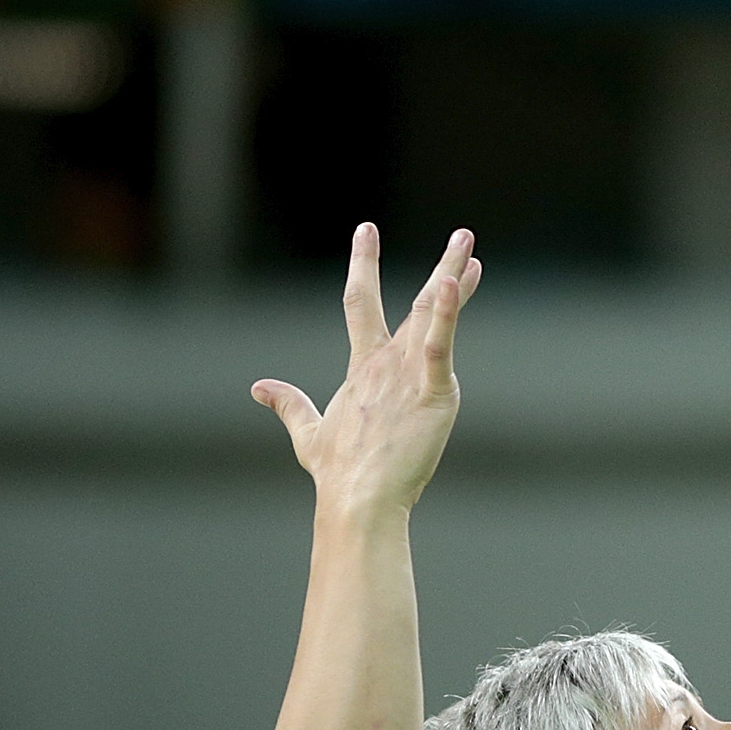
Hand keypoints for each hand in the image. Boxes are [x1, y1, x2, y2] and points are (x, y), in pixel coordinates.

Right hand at [252, 223, 480, 514]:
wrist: (357, 500)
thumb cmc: (339, 473)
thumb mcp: (309, 432)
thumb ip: (289, 404)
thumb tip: (259, 387)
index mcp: (364, 368)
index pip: (360, 302)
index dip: (363, 264)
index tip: (366, 229)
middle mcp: (387, 363)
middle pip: (417, 301)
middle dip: (444, 265)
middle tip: (464, 233)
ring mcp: (409, 375)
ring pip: (434, 315)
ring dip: (455, 279)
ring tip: (471, 248)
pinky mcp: (432, 392)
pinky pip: (440, 345)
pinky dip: (448, 315)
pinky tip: (455, 283)